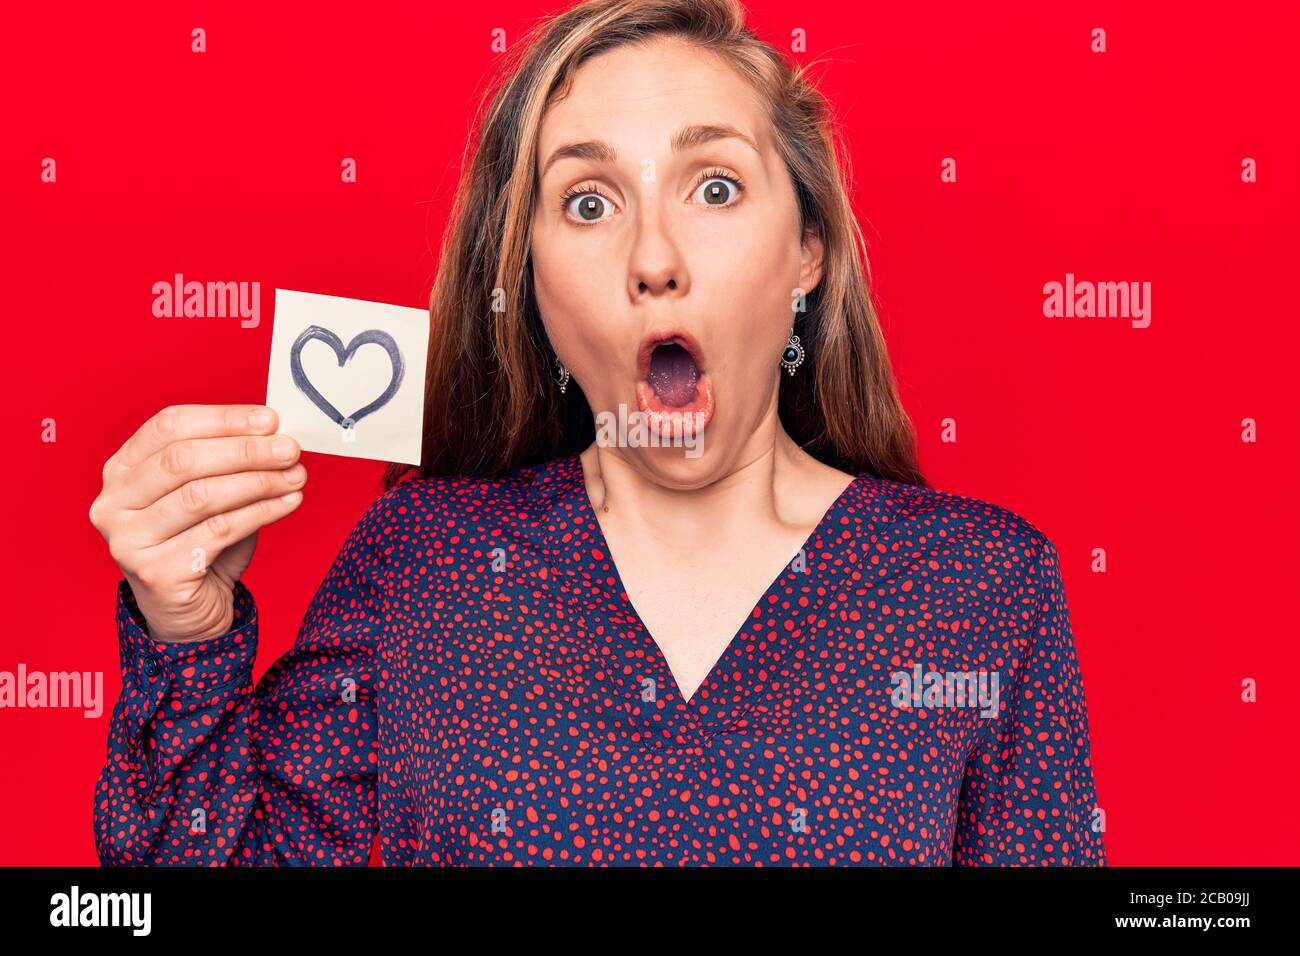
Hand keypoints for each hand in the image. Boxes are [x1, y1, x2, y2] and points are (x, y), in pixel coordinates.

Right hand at [88, 404, 306, 642]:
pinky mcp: (154, 572)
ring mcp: (127, 540)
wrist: (190, 611)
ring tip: (296, 476)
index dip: (222, 418)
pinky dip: (261, 512)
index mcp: (122, 469)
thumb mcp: (209, 494)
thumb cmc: (201, 543)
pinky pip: (218, 531)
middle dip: (246, 451)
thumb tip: (276, 436)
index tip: (269, 420)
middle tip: (290, 449)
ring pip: (201, 496)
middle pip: (183, 460)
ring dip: (258, 481)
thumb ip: (229, 463)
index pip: (168, 426)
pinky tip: (288, 502)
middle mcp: (113, 503)